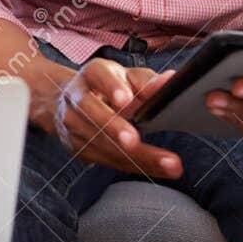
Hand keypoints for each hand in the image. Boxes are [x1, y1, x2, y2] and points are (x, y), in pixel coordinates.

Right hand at [49, 58, 180, 175]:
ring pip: (100, 141)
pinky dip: (134, 165)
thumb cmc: (108, 87)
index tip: (126, 100)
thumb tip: (169, 80)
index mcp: (93, 73)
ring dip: (134, 155)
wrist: (74, 101)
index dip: (112, 87)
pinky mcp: (77, 146)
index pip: (99, 76)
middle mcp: (77, 97)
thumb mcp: (127, 77)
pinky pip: (107, 159)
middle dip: (113, 127)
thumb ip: (148, 80)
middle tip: (134, 141)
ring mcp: (73, 123)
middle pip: (92, 111)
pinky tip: (156, 168)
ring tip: (165, 163)